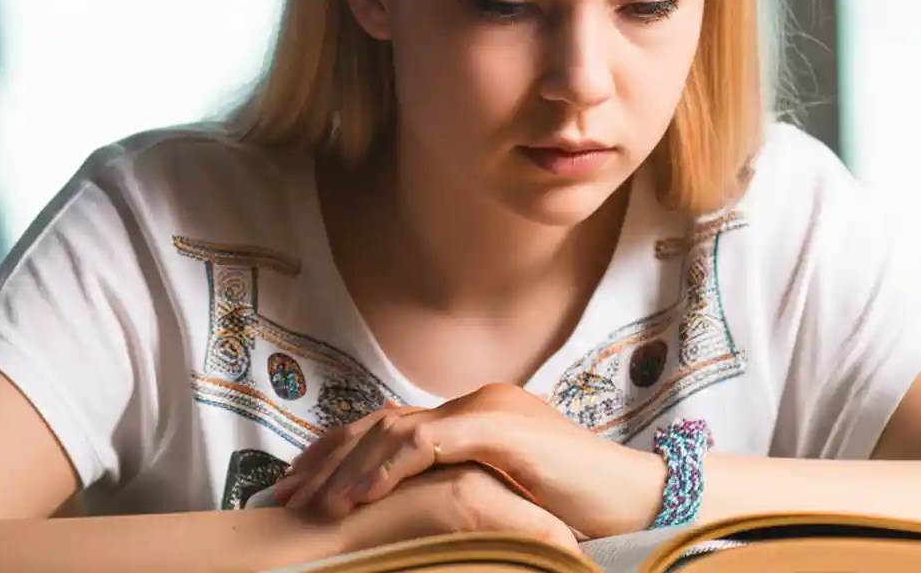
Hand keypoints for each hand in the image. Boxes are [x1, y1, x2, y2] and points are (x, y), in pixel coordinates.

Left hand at [274, 383, 668, 537]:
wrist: (638, 498)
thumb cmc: (576, 505)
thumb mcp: (504, 495)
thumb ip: (461, 488)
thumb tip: (413, 516)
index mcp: (471, 415)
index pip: (387, 425)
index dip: (338, 452)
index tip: (299, 484)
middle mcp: (473, 403)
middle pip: (379, 423)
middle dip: (325, 458)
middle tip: (281, 494)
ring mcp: (487, 410)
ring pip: (395, 429)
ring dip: (348, 467)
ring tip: (313, 504)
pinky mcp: (500, 428)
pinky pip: (429, 443)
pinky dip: (389, 467)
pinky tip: (361, 497)